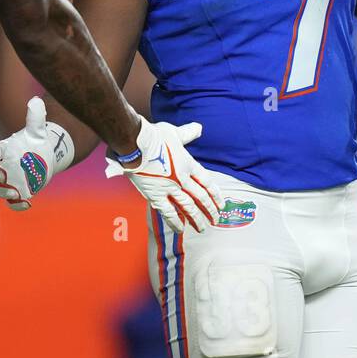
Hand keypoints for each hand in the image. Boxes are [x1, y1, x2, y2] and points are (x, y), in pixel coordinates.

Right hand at [0, 97, 74, 210]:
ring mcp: (9, 181)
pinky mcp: (19, 191)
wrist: (46, 154)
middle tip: (5, 179)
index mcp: (1, 151)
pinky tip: (27, 203)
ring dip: (5, 193)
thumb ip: (35, 116)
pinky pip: (14, 201)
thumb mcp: (36, 128)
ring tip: (15, 193)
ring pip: (1, 190)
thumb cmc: (36, 139)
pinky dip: (18, 205)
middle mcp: (2, 167)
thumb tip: (36, 101)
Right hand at [105, 119, 223, 233]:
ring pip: (187, 207)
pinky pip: (168, 212)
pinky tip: (181, 230)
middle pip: (201, 197)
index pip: (207, 182)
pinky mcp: (155, 195)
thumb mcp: (174, 132)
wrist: (135, 144)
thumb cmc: (153, 135)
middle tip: (216, 219)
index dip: (216, 194)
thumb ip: (187, 133)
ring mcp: (169, 188)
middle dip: (210, 209)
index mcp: (188, 164)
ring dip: (197, 218)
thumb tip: (199, 128)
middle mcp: (182, 178)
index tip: (221, 203)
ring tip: (203, 228)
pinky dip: (175, 221)